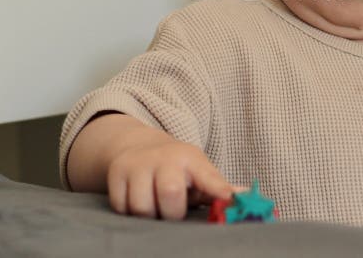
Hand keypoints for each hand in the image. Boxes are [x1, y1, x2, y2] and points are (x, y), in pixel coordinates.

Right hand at [107, 140, 235, 219]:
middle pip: (170, 193)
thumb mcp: (199, 171)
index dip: (219, 191)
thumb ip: (218, 188)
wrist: (139, 146)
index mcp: (191, 159)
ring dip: (150, 216)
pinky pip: (121, 207)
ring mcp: (137, 164)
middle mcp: (164, 158)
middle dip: (172, 212)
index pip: (208, 177)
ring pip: (142, 207)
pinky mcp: (116, 174)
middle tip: (173, 211)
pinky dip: (130, 213)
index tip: (230, 202)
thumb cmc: (177, 168)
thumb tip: (246, 197)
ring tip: (155, 207)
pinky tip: (139, 201)